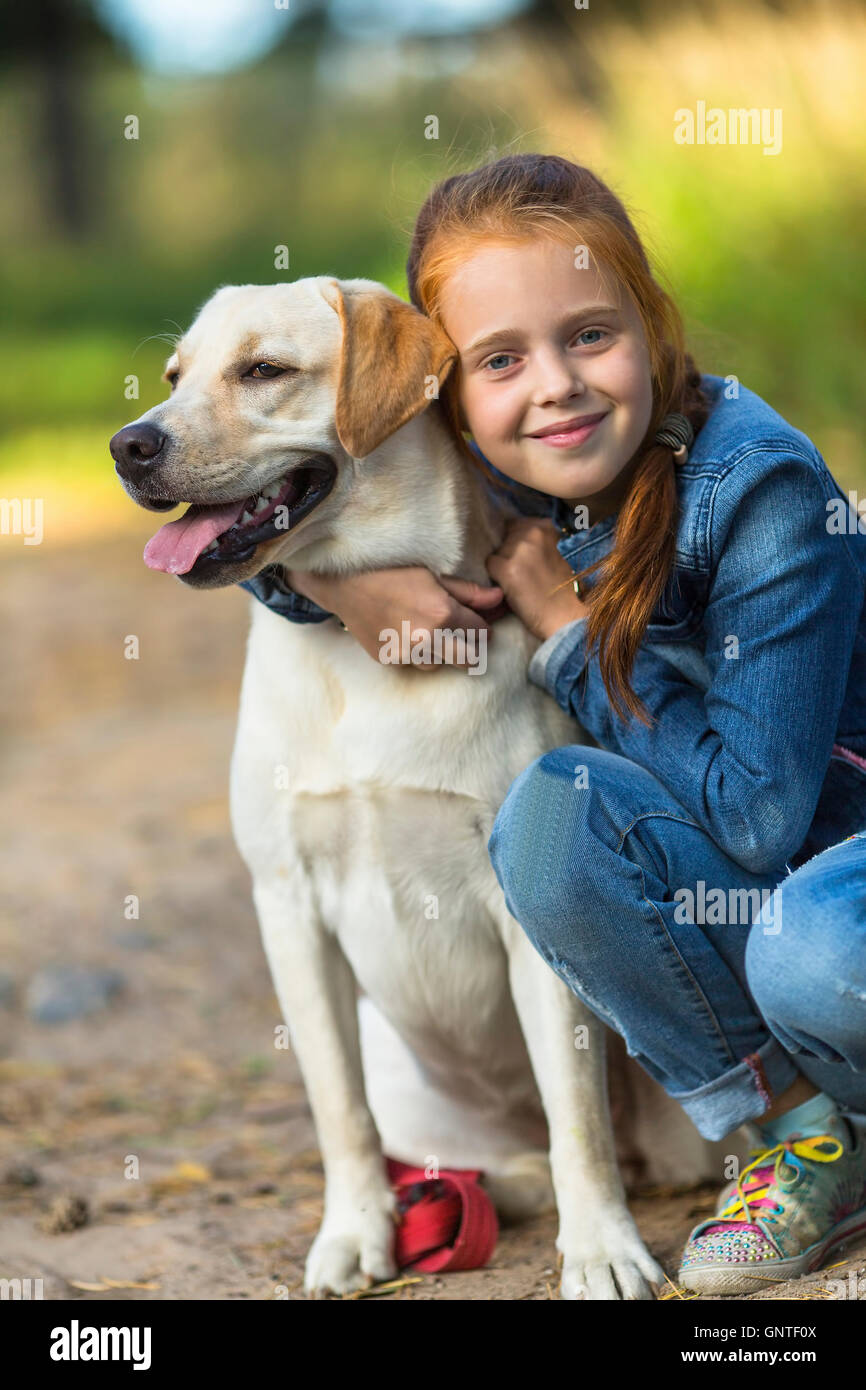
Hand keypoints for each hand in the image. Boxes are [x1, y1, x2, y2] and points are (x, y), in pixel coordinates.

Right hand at [286, 566, 505, 670]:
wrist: (344, 584)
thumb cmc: (390, 571)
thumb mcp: (433, 575)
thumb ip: (469, 592)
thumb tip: (500, 599)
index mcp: (443, 614)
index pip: (481, 633)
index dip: (482, 627)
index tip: (477, 622)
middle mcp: (427, 639)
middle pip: (466, 660)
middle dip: (469, 649)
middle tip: (462, 636)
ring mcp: (407, 653)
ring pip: (438, 664)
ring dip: (438, 652)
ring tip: (424, 629)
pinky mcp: (390, 660)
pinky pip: (412, 662)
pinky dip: (413, 652)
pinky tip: (402, 631)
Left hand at [485, 517, 589, 641]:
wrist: (566, 615)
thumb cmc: (563, 589)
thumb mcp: (555, 553)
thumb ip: (536, 542)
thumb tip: (512, 538)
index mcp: (546, 527)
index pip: (515, 523)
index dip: (514, 540)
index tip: (519, 554)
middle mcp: (531, 533)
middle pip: (503, 536)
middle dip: (507, 550)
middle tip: (518, 570)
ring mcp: (518, 549)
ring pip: (496, 551)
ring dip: (501, 564)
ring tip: (515, 580)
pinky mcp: (506, 568)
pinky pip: (489, 565)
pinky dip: (494, 576)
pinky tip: (507, 586)